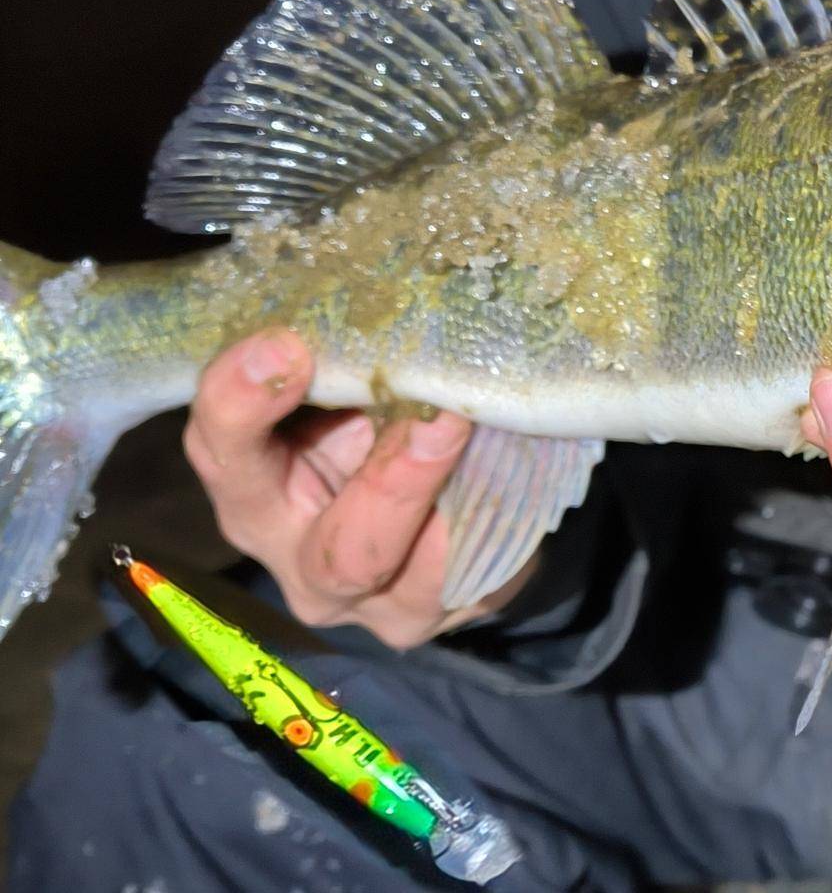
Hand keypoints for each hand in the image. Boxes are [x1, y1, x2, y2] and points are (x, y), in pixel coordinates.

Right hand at [182, 329, 527, 647]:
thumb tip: (396, 305)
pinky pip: (480, 579)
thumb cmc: (372, 417)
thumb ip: (352, 365)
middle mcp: (302, 563)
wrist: (437, 491)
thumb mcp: (351, 388)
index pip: (223, 450)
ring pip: (423, 582)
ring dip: (472, 514)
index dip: (244, 401)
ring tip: (497, 446)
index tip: (286, 346)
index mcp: (253, 488)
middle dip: (395, 488)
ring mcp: (377, 607)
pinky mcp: (442, 614)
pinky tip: (519, 477)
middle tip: (442, 422)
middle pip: (341, 552)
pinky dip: (503, 524)